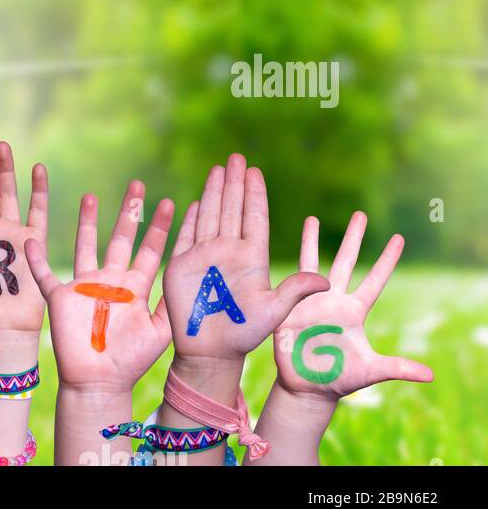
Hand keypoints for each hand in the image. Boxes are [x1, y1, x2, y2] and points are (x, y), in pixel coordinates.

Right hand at [25, 180, 173, 392]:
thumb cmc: (132, 360)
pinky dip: (36, 259)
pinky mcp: (62, 297)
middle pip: (121, 238)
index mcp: (136, 287)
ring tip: (91, 195)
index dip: (162, 228)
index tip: (173, 203)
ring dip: (87, 222)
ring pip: (85, 245)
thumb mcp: (161, 329)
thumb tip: (192, 275)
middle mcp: (111, 281)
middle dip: (130, 212)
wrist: (100, 381)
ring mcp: (86, 287)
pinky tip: (29, 240)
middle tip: (138, 185)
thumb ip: (171, 301)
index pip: (152, 250)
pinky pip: (44, 274)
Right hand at [162, 153, 328, 361]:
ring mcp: (204, 257)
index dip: (254, 194)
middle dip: (234, 183)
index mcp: (252, 258)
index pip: (254, 217)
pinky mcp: (182, 266)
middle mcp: (229, 252)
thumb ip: (295, 292)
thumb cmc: (244, 334)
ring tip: (218, 168)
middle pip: (232, 209)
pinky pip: (186, 236)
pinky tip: (194, 202)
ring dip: (214, 192)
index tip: (255, 171)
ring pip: (210, 216)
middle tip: (236, 156)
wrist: (211, 352)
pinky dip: (190, 218)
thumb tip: (325, 280)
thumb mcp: (274, 311)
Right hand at [272, 212, 432, 398]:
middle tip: (360, 214)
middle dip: (353, 238)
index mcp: (355, 311)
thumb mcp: (370, 371)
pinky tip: (280, 249)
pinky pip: (287, 284)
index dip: (386, 260)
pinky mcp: (288, 308)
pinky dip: (286, 267)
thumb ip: (397, 367)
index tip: (399, 238)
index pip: (375, 280)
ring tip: (312, 217)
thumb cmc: (339, 379)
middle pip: (345, 262)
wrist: (306, 386)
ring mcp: (310, 302)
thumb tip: (430, 376)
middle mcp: (334, 301)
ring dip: (311, 241)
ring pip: (312, 264)